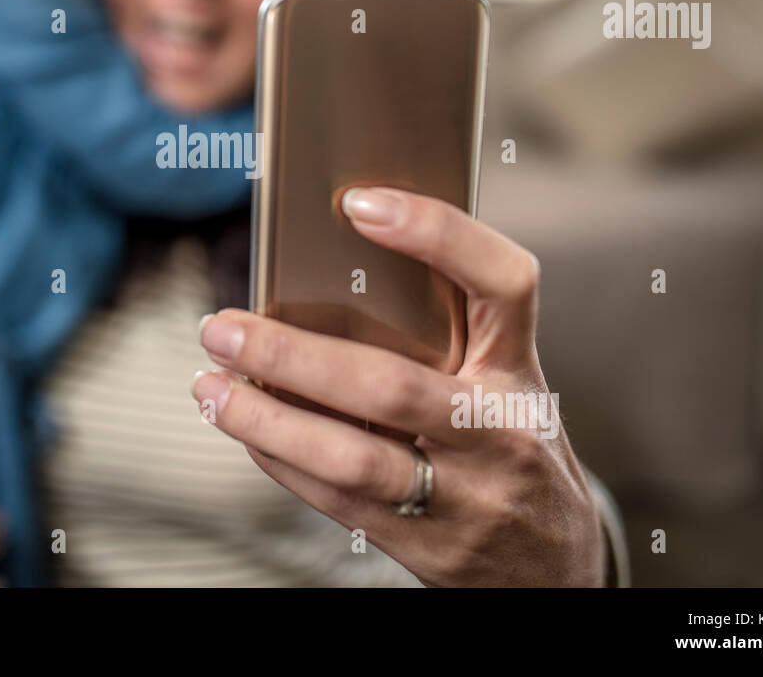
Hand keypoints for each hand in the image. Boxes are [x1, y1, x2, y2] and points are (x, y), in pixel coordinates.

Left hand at [191, 187, 604, 586]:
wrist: (554, 560)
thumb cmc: (506, 441)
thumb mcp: (503, 381)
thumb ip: (444, 335)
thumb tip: (319, 284)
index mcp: (519, 368)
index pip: (504, 283)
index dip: (438, 234)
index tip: (358, 203)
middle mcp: (499, 430)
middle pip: (390, 386)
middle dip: (291, 354)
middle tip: (222, 327)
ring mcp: (466, 496)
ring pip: (352, 458)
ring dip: (265, 418)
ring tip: (208, 386)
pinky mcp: (428, 547)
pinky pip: (338, 500)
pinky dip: (280, 458)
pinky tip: (244, 427)